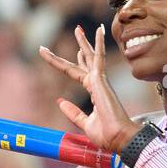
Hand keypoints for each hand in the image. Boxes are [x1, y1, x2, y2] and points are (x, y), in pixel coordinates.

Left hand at [39, 25, 139, 151]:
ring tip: (78, 28)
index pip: (76, 72)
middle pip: (84, 60)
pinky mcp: (102, 79)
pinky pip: (99, 57)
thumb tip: (59, 101)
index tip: (48, 53)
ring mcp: (100, 80)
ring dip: (83, 41)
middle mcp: (97, 83)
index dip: (62, 63)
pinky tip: (100, 30)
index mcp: (94, 91)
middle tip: (76, 29)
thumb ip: (73, 112)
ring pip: (89, 56)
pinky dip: (99, 44)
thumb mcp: (84, 122)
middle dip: (79, 45)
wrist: (118, 139)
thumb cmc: (106, 135)